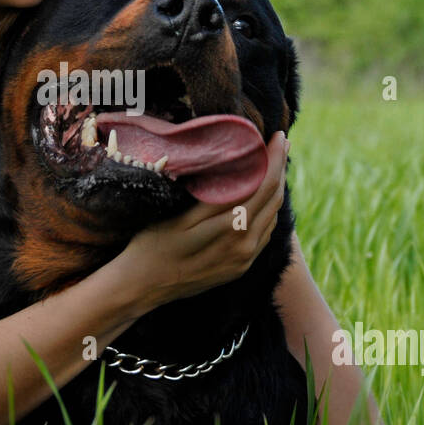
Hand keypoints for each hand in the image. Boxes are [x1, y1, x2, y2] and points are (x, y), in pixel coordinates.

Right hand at [119, 130, 289, 313]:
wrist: (141, 287)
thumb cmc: (152, 244)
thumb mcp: (179, 216)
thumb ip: (213, 198)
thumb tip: (239, 168)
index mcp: (231, 229)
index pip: (265, 186)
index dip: (274, 159)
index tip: (279, 136)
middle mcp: (244, 246)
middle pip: (273, 200)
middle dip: (280, 168)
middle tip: (281, 143)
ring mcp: (243, 260)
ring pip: (272, 218)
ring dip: (275, 190)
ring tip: (273, 166)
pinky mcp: (240, 268)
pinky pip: (263, 235)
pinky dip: (267, 212)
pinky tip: (261, 199)